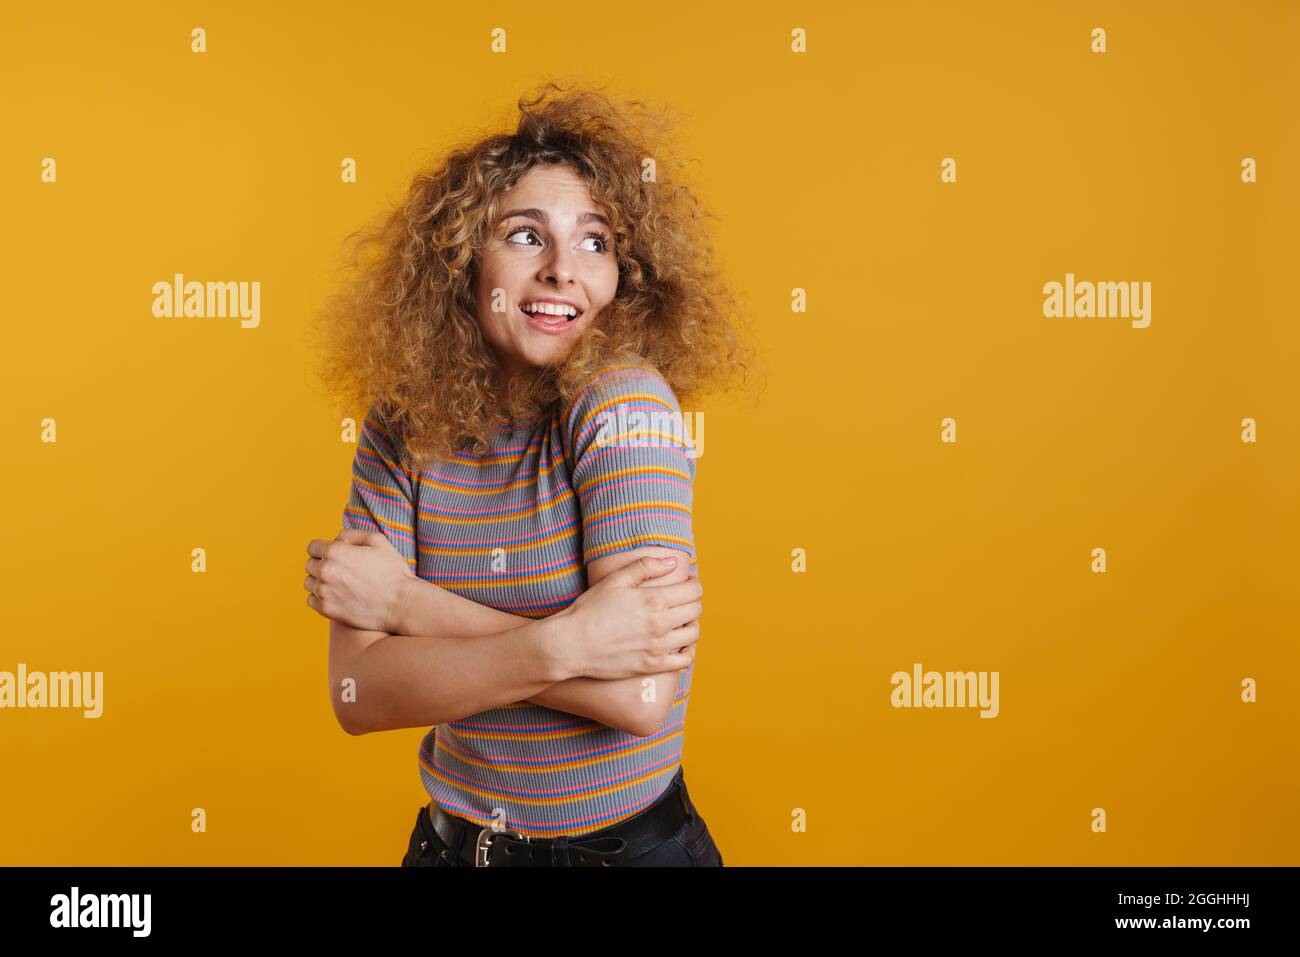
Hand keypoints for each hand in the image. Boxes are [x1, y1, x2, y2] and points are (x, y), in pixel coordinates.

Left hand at [304, 529, 416, 632]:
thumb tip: (335, 539)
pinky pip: (312, 600)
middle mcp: (325, 571)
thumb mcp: (378, 541)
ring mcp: (324, 592)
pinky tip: (337, 596)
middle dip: (322, 564)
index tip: (336, 555)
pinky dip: (320, 597)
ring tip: (340, 584)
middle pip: (309, 564)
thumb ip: (351, 534)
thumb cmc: (392, 571)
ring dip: (320, 581)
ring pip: (309, 583)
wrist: (400, 604)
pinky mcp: (327, 610)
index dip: (324, 549)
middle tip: (341, 570)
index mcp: (335, 552)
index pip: (312, 547)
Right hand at [551, 556, 703, 680]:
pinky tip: (679, 643)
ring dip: (691, 624)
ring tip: (681, 620)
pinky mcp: (652, 666)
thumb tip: (673, 561)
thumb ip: (646, 566)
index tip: (688, 582)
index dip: (694, 584)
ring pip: (693, 634)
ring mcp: (658, 647)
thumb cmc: (589, 609)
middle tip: (683, 599)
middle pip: (695, 610)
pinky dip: (688, 650)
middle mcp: (660, 624)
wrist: (571, 644)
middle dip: (693, 601)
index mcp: (654, 600)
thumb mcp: (615, 580)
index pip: (693, 590)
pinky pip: (684, 660)